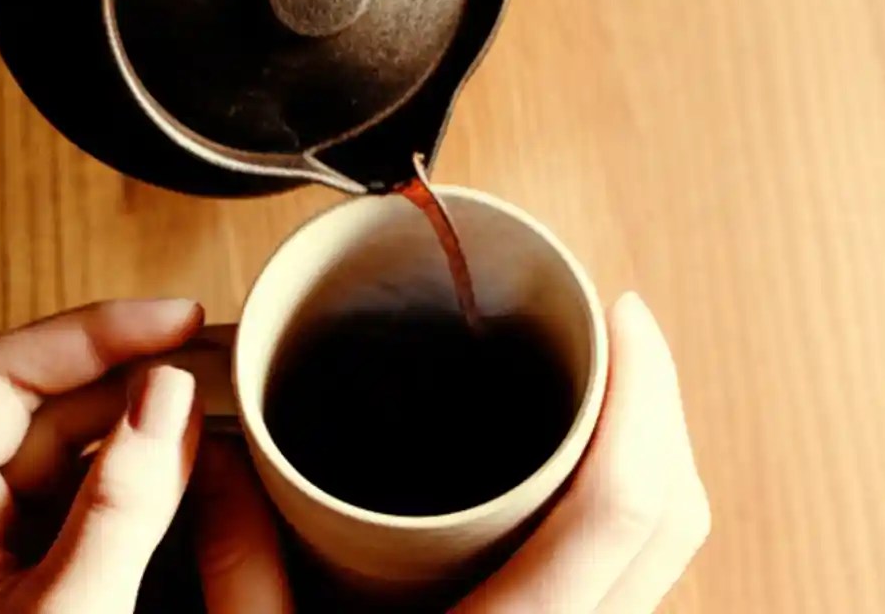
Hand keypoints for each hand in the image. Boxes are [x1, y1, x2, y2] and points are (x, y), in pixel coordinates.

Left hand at [0, 299, 208, 612]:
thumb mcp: (65, 612)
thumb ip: (117, 508)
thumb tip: (166, 397)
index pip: (6, 371)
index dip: (95, 332)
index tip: (176, 322)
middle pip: (44, 399)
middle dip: (130, 368)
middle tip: (211, 355)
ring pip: (74, 442)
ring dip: (142, 415)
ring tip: (211, 398)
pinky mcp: (35, 569)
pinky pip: (93, 490)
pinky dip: (143, 467)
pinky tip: (187, 460)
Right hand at [188, 293, 710, 612]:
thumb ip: (236, 558)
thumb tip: (211, 447)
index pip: (624, 509)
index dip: (646, 399)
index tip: (619, 316)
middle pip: (673, 513)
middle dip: (660, 403)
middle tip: (612, 328)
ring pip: (670, 543)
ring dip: (654, 448)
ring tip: (602, 379)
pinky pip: (642, 568)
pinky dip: (634, 497)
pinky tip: (585, 463)